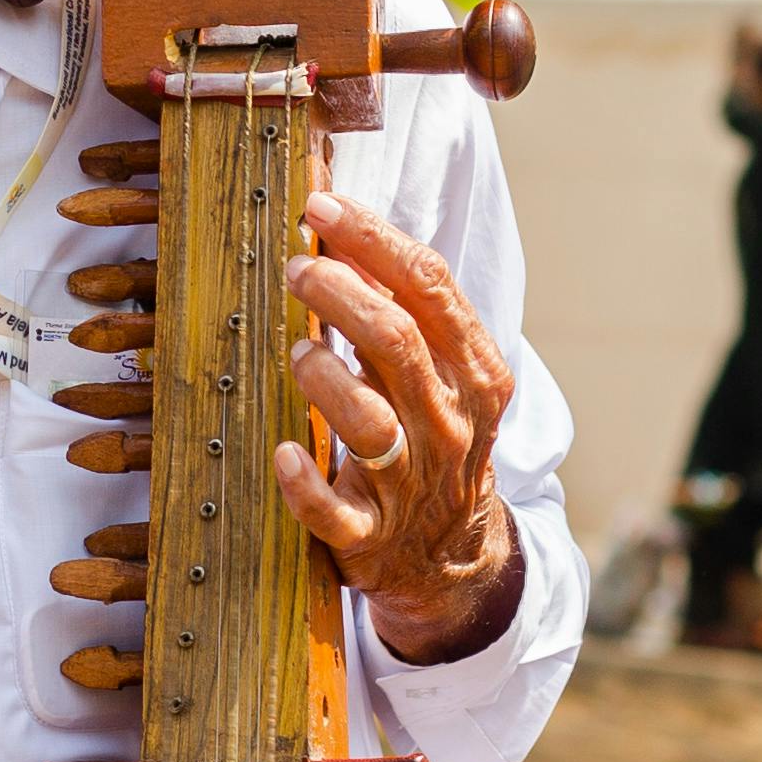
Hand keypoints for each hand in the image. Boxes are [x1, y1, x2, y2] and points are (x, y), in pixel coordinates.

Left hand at [279, 192, 525, 664]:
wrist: (451, 554)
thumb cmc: (434, 437)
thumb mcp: (444, 373)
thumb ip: (406, 308)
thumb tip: (341, 230)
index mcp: (476, 375)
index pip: (432, 290)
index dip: (374, 240)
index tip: (323, 207)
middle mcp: (449, 424)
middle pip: (396, 343)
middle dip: (339, 294)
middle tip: (295, 269)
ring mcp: (410, 484)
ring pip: (368, 421)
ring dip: (322, 375)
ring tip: (295, 353)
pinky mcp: (369, 537)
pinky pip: (333, 511)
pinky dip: (305, 483)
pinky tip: (284, 455)